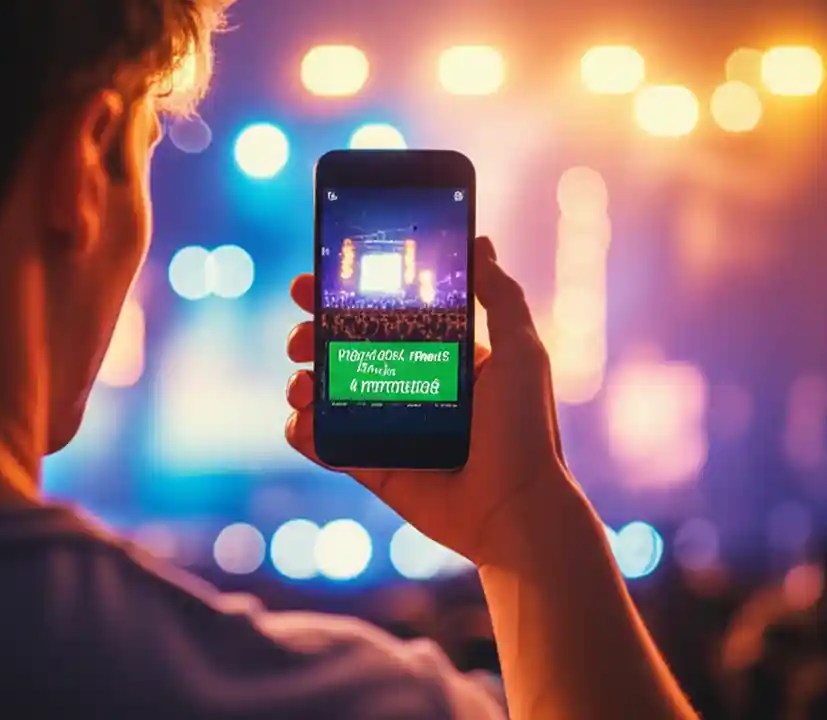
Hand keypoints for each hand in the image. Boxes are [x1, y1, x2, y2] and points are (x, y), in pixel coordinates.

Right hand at [284, 236, 588, 569]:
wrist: (516, 510)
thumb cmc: (526, 430)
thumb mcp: (521, 352)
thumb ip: (500, 297)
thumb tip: (479, 242)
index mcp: (442, 355)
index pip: (384, 315)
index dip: (346, 296)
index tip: (314, 281)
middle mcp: (410, 387)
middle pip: (343, 350)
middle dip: (311, 334)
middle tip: (300, 334)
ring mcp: (387, 428)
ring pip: (325, 393)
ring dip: (301, 379)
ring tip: (300, 380)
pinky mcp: (371, 466)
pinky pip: (323, 443)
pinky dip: (302, 429)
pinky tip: (301, 417)